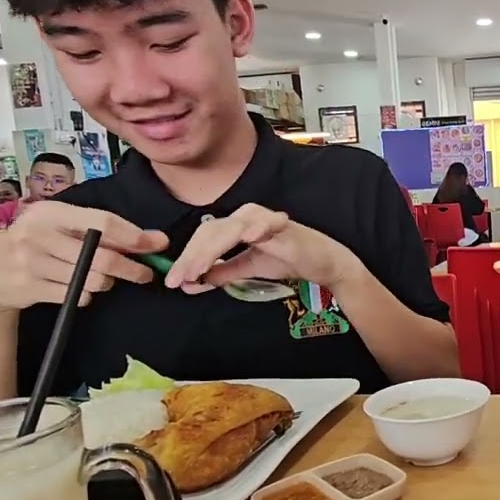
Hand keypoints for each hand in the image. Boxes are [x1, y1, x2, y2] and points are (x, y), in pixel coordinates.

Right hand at [0, 201, 167, 311]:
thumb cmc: (36, 245)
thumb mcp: (60, 228)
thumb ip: (101, 230)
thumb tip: (154, 239)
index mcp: (50, 212)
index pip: (102, 222)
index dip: (134, 236)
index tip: (158, 244)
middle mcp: (38, 233)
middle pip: (101, 256)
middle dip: (132, 268)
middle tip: (147, 274)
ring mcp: (32, 262)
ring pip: (92, 279)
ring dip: (106, 283)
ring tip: (102, 279)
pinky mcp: (29, 287)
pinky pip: (76, 296)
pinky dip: (86, 295)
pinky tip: (78, 288)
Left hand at [165, 204, 360, 292]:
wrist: (325, 262)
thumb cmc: (289, 260)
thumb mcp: (248, 268)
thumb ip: (221, 273)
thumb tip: (192, 283)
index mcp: (236, 224)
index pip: (203, 238)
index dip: (187, 258)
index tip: (174, 280)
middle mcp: (245, 216)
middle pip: (209, 232)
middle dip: (191, 257)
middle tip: (178, 279)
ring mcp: (263, 218)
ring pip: (227, 230)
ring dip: (209, 251)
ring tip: (195, 270)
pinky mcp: (281, 224)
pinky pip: (261, 225)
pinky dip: (250, 231)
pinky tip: (240, 240)